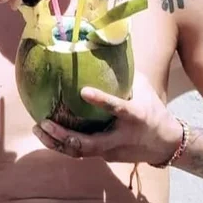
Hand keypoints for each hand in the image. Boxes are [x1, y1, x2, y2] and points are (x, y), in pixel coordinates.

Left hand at [33, 74, 181, 165]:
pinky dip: (62, 145)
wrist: (164, 144)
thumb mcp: (144, 88)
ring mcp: (111, 151)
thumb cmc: (152, 109)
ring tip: (38, 128)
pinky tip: (46, 134)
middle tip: (45, 122)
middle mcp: (120, 137)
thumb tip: (105, 45)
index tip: (83, 91)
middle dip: (65, 136)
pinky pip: (81, 153)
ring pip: (80, 152)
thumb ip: (125, 72)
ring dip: (57, 143)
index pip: (117, 109)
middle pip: (89, 143)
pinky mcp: (105, 157)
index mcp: (134, 116)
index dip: (102, 101)